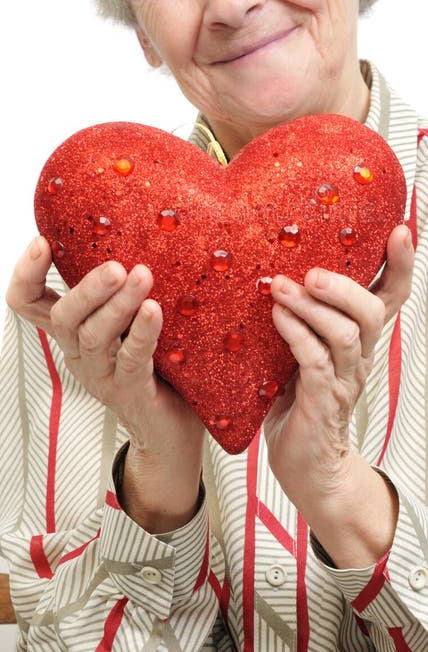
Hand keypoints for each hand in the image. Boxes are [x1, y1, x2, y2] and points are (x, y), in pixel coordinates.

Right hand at [6, 236, 204, 530]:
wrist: (169, 428)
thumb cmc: (153, 362)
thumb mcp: (128, 318)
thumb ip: (124, 286)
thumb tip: (144, 229)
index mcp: (73, 329)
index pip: (29, 302)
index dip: (26, 274)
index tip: (42, 241)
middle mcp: (80, 351)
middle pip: (63, 317)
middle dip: (86, 288)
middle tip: (114, 266)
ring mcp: (102, 374)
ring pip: (95, 337)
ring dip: (118, 305)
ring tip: (141, 276)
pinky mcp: (130, 391)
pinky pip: (130, 360)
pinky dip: (142, 333)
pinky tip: (153, 310)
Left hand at [263, 224, 412, 564]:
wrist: (306, 468)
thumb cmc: (300, 401)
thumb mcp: (304, 350)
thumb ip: (300, 316)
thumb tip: (275, 267)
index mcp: (359, 340)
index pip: (391, 297)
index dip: (400, 265)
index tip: (399, 229)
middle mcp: (360, 358)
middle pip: (372, 312)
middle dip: (344, 286)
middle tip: (314, 271)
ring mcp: (344, 382)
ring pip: (346, 335)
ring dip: (313, 307)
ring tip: (282, 287)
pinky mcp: (323, 403)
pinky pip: (316, 363)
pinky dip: (297, 335)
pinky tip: (278, 318)